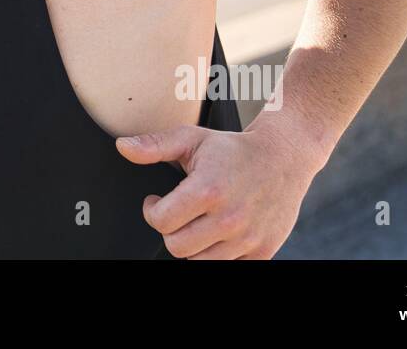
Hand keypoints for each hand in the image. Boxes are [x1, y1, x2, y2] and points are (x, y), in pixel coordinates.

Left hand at [114, 124, 318, 258]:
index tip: (157, 201)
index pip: (161, 222)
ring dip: (193, 243)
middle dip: (170, 229)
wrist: (283, 158)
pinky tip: (218, 231)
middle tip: (177, 212)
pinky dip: (217, 253)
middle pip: (177, 247)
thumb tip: (123, 147)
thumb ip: (154, 145)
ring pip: (199, 261)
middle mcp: (230, 218)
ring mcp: (248, 238)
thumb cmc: (233, 149)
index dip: (152, 211)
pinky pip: (226, 267)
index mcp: (208, 189)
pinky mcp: (262, 252)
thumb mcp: (192, 139)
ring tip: (199, 220)